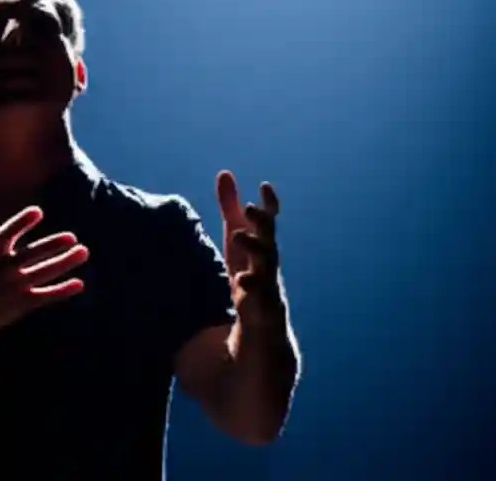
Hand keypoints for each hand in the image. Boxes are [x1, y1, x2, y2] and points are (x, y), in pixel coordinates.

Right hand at [0, 193, 89, 340]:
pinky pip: (46, 296)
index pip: (8, 232)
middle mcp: (4, 268)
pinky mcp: (21, 304)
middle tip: (72, 237)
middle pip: (32, 253)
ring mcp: (14, 287)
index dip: (22, 222)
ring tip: (83, 252)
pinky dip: (63, 290)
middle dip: (53, 245)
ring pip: (44, 272)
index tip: (38, 212)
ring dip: (65, 262)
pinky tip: (79, 284)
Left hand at [216, 171, 284, 326]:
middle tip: (250, 207)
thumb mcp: (236, 237)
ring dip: (255, 249)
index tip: (265, 186)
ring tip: (237, 235)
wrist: (262, 323)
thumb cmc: (249, 272)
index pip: (269, 223)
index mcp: (262, 246)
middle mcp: (269, 263)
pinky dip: (253, 287)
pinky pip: (261, 297)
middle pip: (269, 239)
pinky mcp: (263, 307)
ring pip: (267, 265)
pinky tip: (241, 280)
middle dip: (261, 223)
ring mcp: (268, 285)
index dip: (269, 205)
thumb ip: (231, 208)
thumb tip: (225, 173)